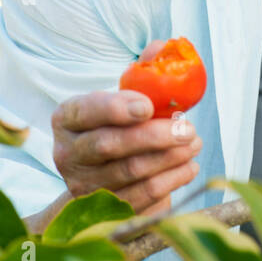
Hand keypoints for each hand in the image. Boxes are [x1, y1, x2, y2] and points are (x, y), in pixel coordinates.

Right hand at [51, 40, 202, 212]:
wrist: (102, 175)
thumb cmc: (119, 124)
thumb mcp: (125, 94)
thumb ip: (144, 68)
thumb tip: (163, 48)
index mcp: (67, 118)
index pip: (87, 111)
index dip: (117, 108)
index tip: (148, 106)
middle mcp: (68, 154)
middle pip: (110, 145)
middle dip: (155, 136)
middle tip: (189, 129)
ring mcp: (83, 186)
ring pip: (130, 172)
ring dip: (169, 158)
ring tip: (194, 144)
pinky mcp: (104, 212)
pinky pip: (141, 198)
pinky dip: (170, 181)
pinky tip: (188, 167)